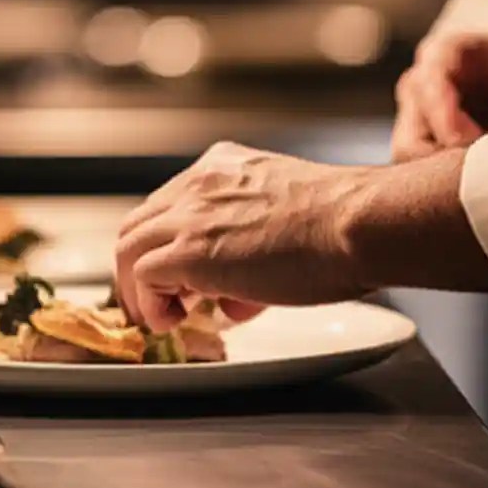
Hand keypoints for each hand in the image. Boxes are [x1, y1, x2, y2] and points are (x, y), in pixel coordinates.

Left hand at [115, 143, 487, 333]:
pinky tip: (175, 321)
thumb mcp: (290, 222)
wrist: (359, 223)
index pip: (174, 204)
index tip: (189, 281)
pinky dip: (150, 305)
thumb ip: (255, 252)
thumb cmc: (347, 225)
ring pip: (127, 247)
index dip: (174, 246)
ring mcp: (190, 215)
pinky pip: (141, 277)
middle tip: (163, 303)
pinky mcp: (189, 251)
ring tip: (162, 319)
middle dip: (143, 267)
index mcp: (226, 166)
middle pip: (140, 223)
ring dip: (137, 289)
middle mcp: (200, 182)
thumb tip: (235, 299)